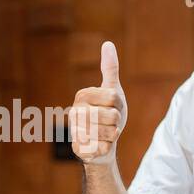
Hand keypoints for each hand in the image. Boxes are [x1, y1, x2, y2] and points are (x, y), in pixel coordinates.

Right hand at [69, 41, 126, 165]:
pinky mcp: (79, 149)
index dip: (119, 104)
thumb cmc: (107, 115)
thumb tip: (107, 44)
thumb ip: (110, 68)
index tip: (112, 107)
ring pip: (109, 133)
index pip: (113, 96)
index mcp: (82, 95)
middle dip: (117, 121)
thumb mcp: (112, 90)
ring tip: (105, 133)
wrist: (101, 143)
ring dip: (113, 135)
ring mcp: (75, 132)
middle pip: (112, 115)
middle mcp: (74, 112)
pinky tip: (100, 145)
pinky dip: (107, 148)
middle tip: (108, 122)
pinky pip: (104, 148)